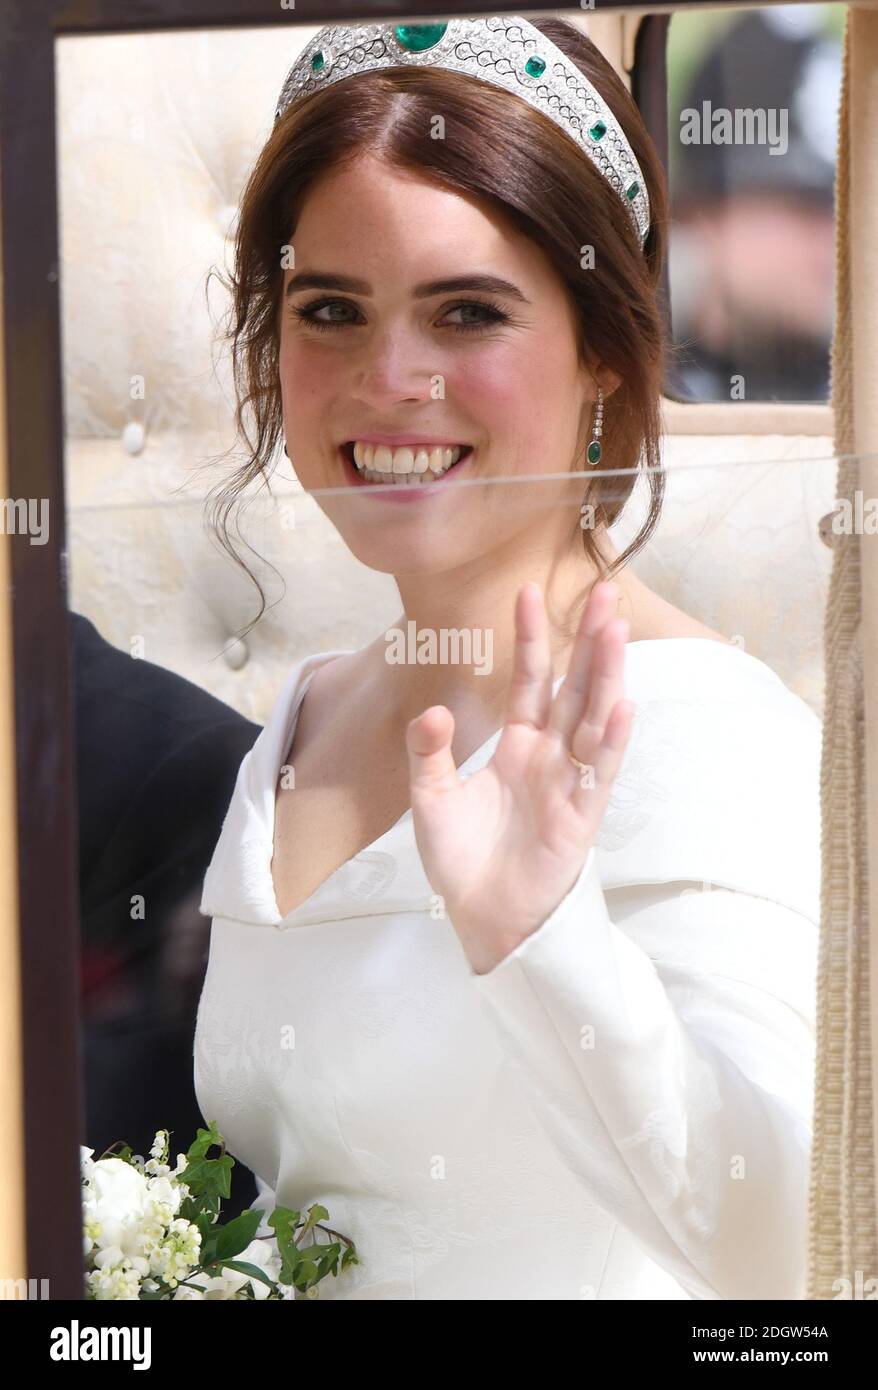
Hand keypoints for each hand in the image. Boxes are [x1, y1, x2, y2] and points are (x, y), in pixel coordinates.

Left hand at [404, 580, 633, 973]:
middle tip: (606, 591)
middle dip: (589, 640)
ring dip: (606, 674)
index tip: (529, 592)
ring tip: (617, 628)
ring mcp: (569, 783)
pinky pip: (599, 773)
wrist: (481, 915)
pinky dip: (610, 740)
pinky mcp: (580, 817)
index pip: (530, 681)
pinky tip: (623, 703)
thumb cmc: (462, 858)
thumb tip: (433, 710)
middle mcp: (550, 756)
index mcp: (519, 746)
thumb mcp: (432, 798)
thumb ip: (430, 753)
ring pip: (594, 718)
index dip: (531, 639)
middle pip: (575, 688)